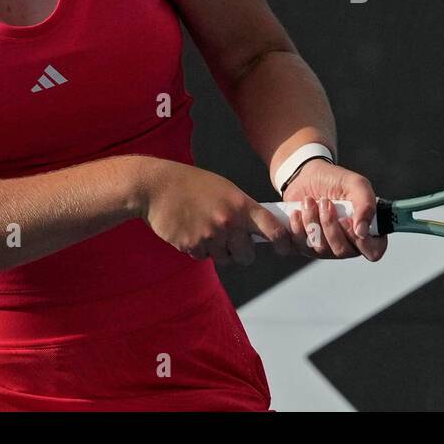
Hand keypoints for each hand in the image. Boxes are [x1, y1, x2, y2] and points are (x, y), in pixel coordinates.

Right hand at [140, 163, 296, 265]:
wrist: (158, 187)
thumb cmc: (193, 185)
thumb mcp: (225, 190)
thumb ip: (242, 209)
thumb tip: (259, 230)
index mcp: (242, 205)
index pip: (273, 229)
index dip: (284, 242)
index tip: (285, 248)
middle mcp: (229, 222)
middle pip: (247, 255)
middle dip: (241, 252)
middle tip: (230, 240)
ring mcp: (211, 235)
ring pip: (224, 258)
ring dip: (217, 250)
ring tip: (203, 227)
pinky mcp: (193, 245)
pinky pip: (203, 256)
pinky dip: (198, 248)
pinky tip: (190, 229)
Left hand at [280, 160, 388, 261]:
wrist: (306, 176)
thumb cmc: (335, 181)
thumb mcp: (356, 185)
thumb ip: (366, 204)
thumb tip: (363, 231)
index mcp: (366, 231)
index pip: (373, 251)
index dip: (361, 242)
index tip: (346, 220)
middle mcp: (348, 244)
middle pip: (342, 251)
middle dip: (330, 224)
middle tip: (325, 202)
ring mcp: (325, 248)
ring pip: (319, 248)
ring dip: (312, 221)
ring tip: (309, 201)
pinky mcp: (304, 247)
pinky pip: (299, 247)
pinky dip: (296, 228)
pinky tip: (296, 212)